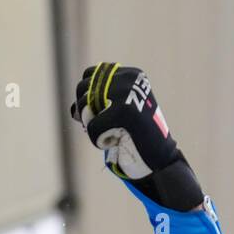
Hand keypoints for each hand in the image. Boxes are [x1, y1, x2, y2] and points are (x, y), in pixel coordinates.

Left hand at [71, 62, 203, 210]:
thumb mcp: (116, 113)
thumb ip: (95, 103)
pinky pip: (92, 126)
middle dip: (84, 112)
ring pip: (85, 105)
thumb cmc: (135, 138)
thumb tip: (74, 110)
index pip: (89, 75)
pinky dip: (97, 140)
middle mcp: (129, 78)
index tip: (98, 114)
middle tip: (104, 127)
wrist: (159, 159)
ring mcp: (128, 92)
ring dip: (91, 125)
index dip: (85, 97)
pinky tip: (114, 142)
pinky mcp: (125, 110)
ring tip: (111, 133)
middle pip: (83, 88)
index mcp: (130, 74)